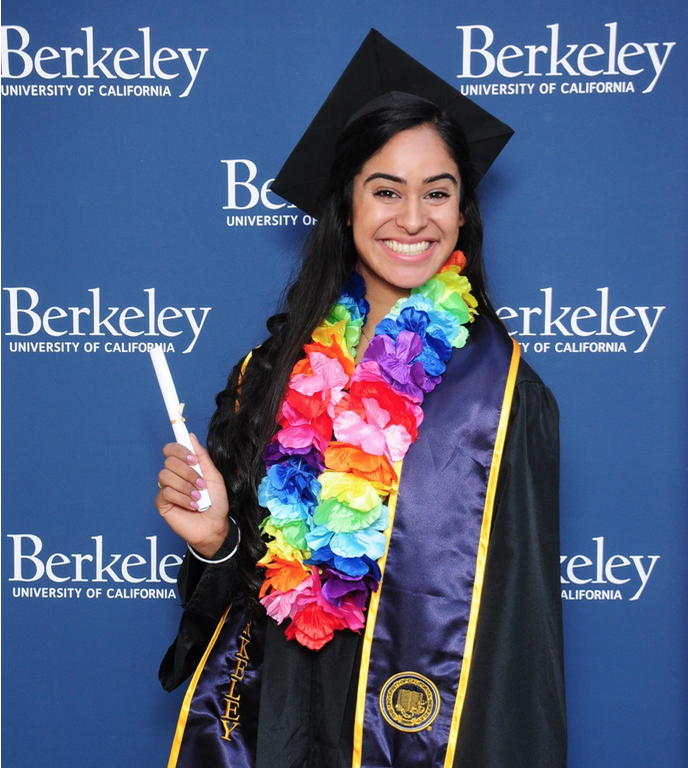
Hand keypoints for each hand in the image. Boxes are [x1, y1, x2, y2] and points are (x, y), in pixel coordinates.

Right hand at [155, 434, 230, 557]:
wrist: (215, 525)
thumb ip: (202, 457)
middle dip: (188, 473)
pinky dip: (182, 499)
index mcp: (185, 467)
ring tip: (198, 497)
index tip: (192, 459)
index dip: (179, 450)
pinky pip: (166, 493)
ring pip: (165, 476)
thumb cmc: (216, 502)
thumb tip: (191, 436)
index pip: (171, 449)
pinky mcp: (162, 503)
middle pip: (169, 461)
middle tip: (201, 485)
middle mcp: (174, 475)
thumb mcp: (214, 476)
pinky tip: (192, 506)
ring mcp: (167, 489)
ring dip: (186, 487)